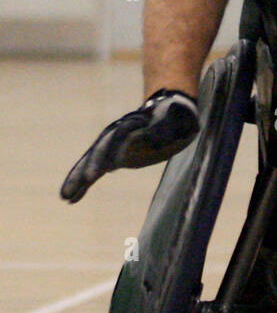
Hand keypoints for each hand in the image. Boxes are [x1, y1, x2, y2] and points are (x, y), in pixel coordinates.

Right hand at [60, 89, 199, 202]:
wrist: (169, 112)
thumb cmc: (175, 117)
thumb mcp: (176, 121)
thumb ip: (164, 129)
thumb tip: (151, 139)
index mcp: (131, 125)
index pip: (114, 141)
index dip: (103, 158)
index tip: (94, 176)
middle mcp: (115, 134)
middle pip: (97, 152)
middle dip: (84, 171)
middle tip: (70, 192)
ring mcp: (112, 145)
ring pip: (90, 162)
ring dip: (77, 180)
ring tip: (65, 198)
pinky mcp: (113, 157)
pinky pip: (95, 171)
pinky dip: (84, 184)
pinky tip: (73, 199)